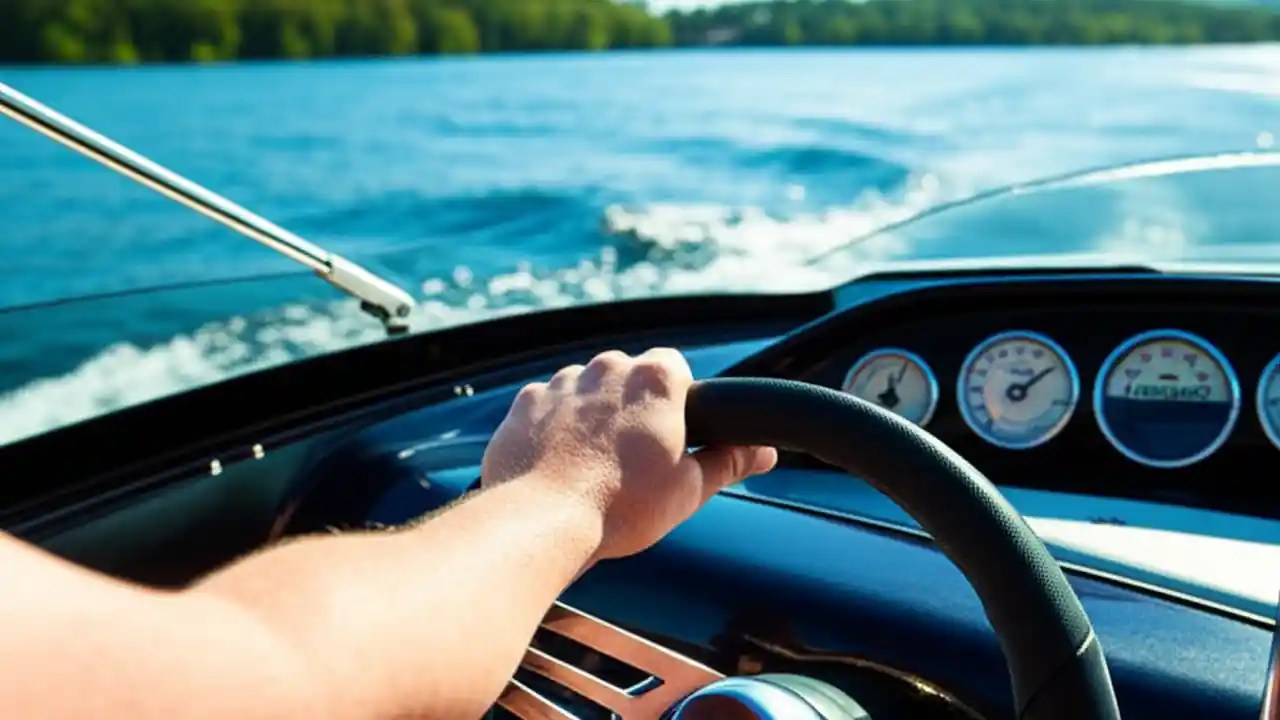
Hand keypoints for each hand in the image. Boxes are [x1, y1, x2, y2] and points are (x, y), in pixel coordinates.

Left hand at [481, 348, 777, 560]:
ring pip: (586, 390)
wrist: (542, 520)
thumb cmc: (621, 507)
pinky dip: (554, 428)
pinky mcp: (525, 402)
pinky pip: (547, 407)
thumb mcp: (689, 489)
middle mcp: (607, 366)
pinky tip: (558, 465)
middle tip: (632, 458)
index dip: (675, 403)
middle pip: (628, 377)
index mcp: (656, 377)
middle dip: (631, 408)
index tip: (669, 436)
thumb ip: (729, 462)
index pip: (676, 368)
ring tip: (591, 467)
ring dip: (592, 416)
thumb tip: (764, 453)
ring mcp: (562, 380)